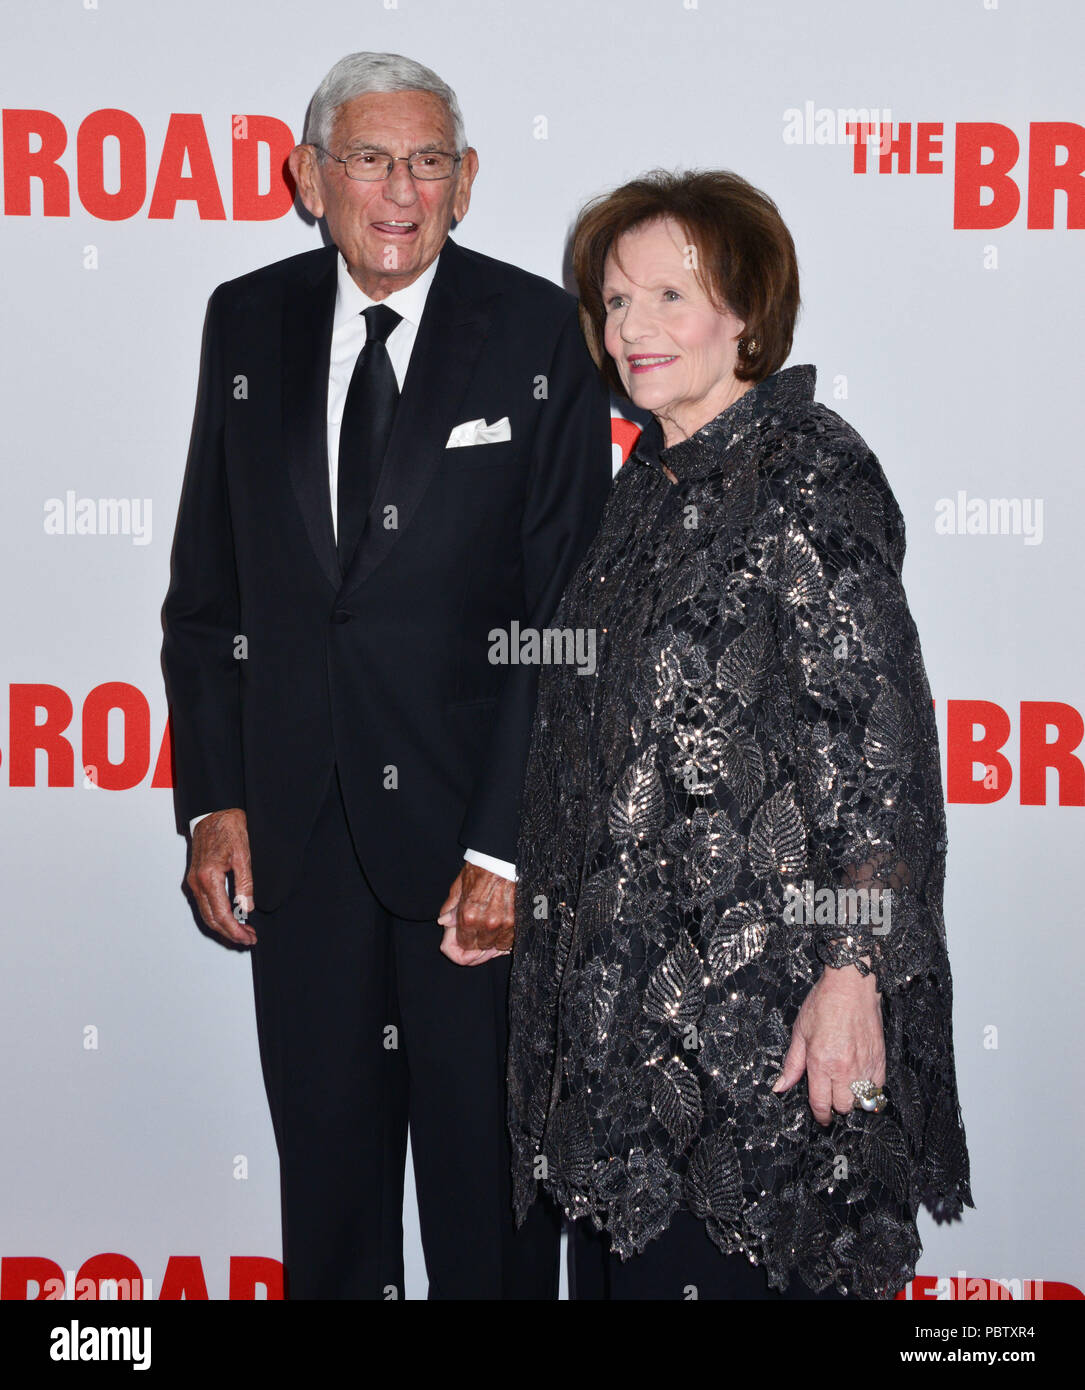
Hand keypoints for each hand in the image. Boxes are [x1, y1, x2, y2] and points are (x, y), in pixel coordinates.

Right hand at [186, 808, 255, 946]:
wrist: (214, 812)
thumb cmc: (229, 828)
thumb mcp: (244, 855)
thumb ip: (245, 883)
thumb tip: (247, 907)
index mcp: (208, 877)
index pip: (222, 914)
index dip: (236, 930)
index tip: (248, 937)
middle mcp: (196, 882)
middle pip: (211, 919)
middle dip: (230, 934)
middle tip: (248, 939)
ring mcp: (193, 882)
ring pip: (206, 914)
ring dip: (224, 927)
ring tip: (243, 933)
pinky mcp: (195, 879)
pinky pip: (205, 905)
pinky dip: (217, 916)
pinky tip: (231, 919)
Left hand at [437, 863, 513, 965]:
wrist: (504, 858)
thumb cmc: (482, 868)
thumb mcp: (460, 885)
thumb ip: (451, 907)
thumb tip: (443, 921)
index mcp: (468, 915)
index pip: (463, 944)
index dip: (463, 940)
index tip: (464, 934)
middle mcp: (486, 923)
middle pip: (480, 947)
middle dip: (477, 940)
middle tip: (478, 928)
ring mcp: (505, 924)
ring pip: (497, 946)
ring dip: (492, 940)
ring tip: (490, 926)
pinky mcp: (519, 920)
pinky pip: (511, 940)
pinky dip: (506, 937)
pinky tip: (501, 926)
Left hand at [772, 963, 884, 1124]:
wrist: (851, 986)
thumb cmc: (823, 1004)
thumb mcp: (800, 1032)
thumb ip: (792, 1064)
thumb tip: (780, 1087)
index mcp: (821, 1063)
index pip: (821, 1103)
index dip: (820, 1116)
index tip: (820, 1117)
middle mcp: (844, 1068)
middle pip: (843, 1107)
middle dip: (836, 1106)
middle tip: (832, 1096)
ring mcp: (864, 1064)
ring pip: (862, 1100)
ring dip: (854, 1098)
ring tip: (846, 1087)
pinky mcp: (880, 1058)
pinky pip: (878, 1086)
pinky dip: (870, 1088)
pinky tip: (861, 1078)